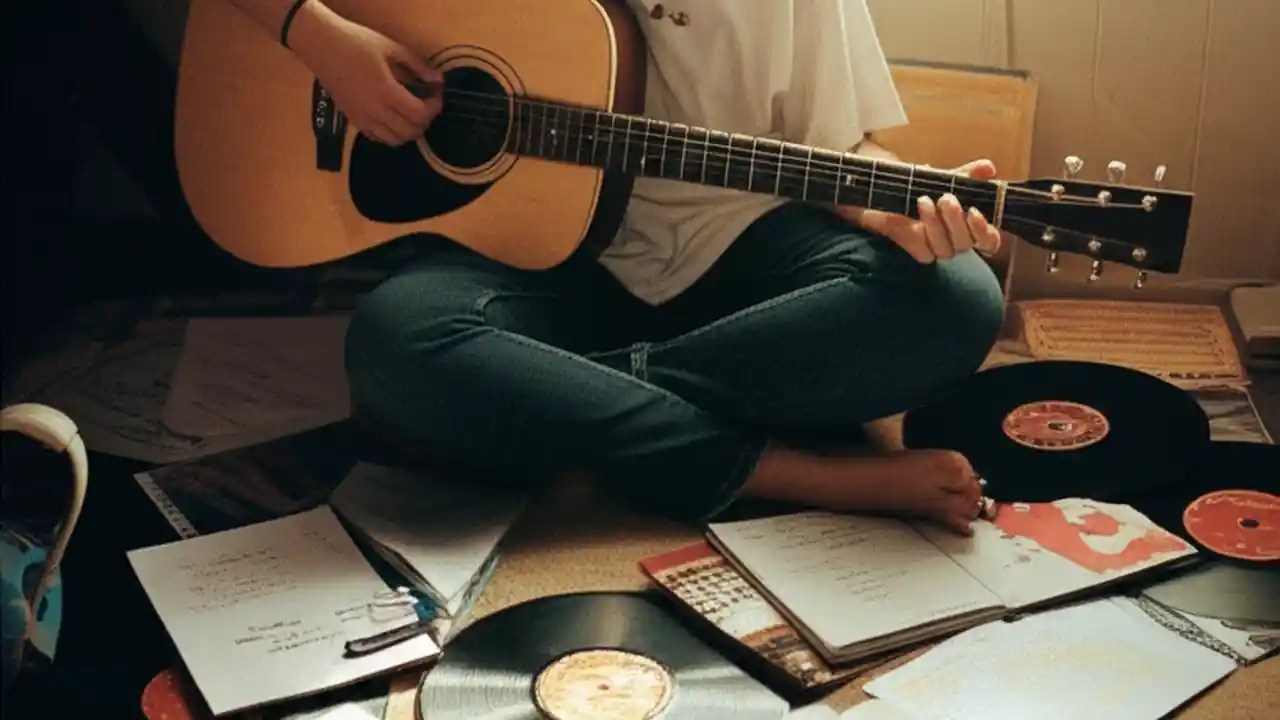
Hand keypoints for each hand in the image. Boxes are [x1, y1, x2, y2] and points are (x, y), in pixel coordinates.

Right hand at [288, 3, 442, 145]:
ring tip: (412, 114)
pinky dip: (391, 134)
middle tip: (427, 105)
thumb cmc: (357, 43)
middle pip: (411, 131)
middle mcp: (376, 111)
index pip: (420, 114)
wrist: (322, 47)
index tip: (436, 95)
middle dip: (425, 121)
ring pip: (395, 140)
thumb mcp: (391, 48)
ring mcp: (363, 119)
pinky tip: (393, 119)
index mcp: (387, 92)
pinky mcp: (353, 121)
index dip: (434, 108)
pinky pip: (378, 138)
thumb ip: (417, 66)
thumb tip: (437, 80)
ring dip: (409, 131)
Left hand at [838, 159, 1002, 263]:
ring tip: (925, 201)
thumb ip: (966, 175)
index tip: (975, 212)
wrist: (880, 189)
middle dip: (957, 221)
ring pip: (946, 249)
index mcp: (967, 224)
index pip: (988, 240)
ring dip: (937, 225)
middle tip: (946, 198)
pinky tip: (916, 216)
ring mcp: (935, 248)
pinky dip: (923, 234)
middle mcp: (954, 240)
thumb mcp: (942, 176)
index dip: (985, 231)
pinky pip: (926, 253)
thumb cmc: (916, 185)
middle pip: (965, 244)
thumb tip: (989, 168)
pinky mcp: (917, 251)